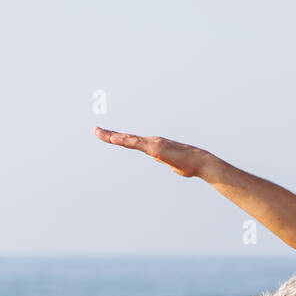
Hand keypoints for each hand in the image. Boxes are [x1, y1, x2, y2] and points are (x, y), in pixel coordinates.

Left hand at [93, 127, 208, 177]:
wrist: (200, 163)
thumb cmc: (189, 165)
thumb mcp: (172, 164)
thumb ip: (165, 161)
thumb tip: (163, 161)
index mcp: (153, 146)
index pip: (133, 142)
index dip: (119, 139)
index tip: (107, 136)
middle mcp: (152, 141)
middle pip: (127, 138)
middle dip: (110, 135)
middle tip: (95, 130)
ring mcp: (153, 143)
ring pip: (129, 139)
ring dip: (113, 136)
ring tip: (99, 133)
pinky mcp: (155, 148)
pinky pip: (137, 144)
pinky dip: (124, 141)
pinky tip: (114, 139)